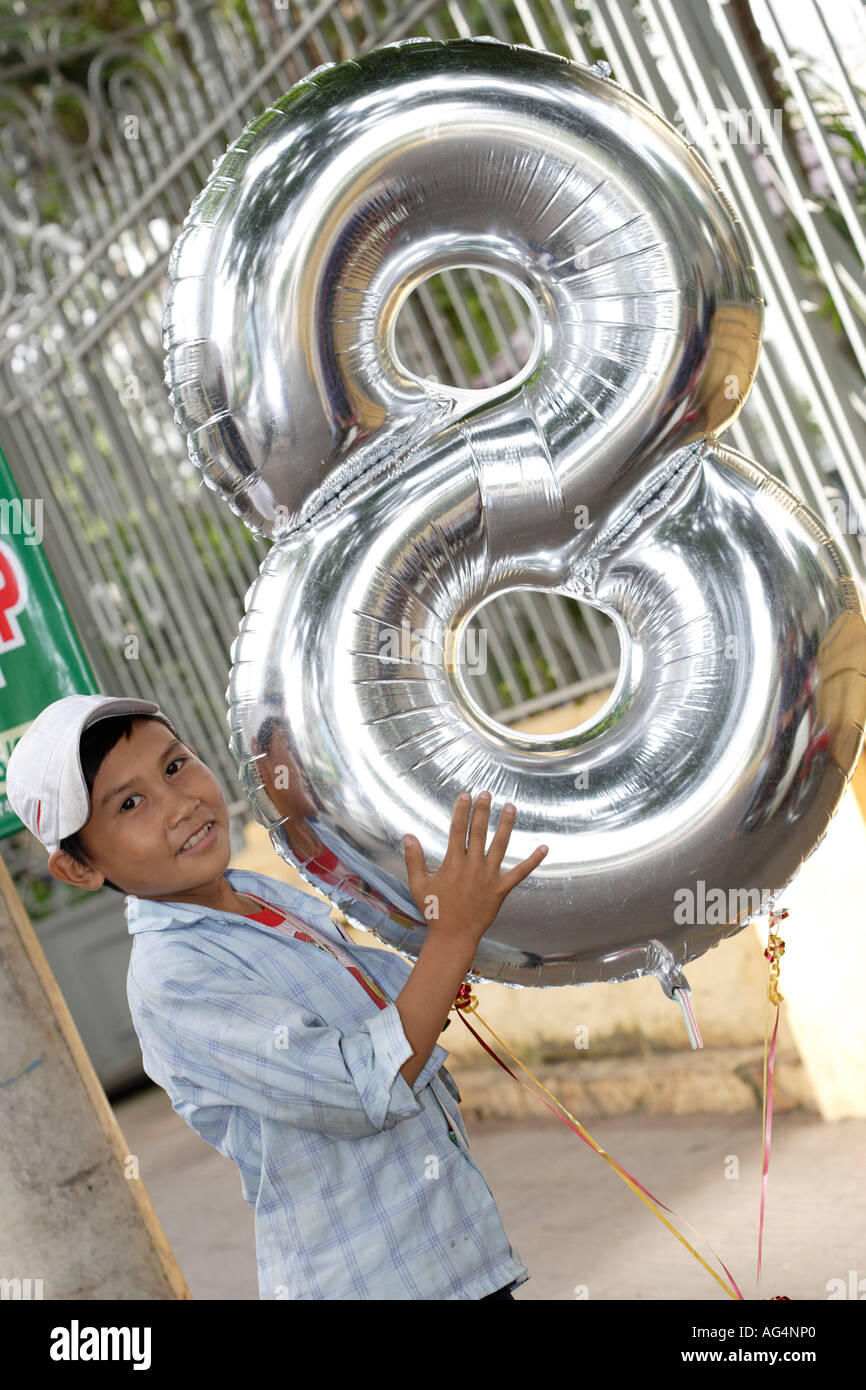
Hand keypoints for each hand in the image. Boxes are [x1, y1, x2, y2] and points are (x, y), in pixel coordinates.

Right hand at [402, 790, 547, 945]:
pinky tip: (544, 848)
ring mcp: (489, 877)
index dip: (461, 811)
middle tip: (487, 793)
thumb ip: (414, 859)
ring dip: (506, 825)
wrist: (453, 936)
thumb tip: (408, 835)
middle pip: (479, 832)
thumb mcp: (418, 885)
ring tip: (511, 807)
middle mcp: (473, 866)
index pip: (458, 830)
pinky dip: (533, 861)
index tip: (466, 795)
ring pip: (500, 846)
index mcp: (453, 863)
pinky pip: (521, 873)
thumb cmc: (434, 911)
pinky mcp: (502, 889)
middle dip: (483, 811)